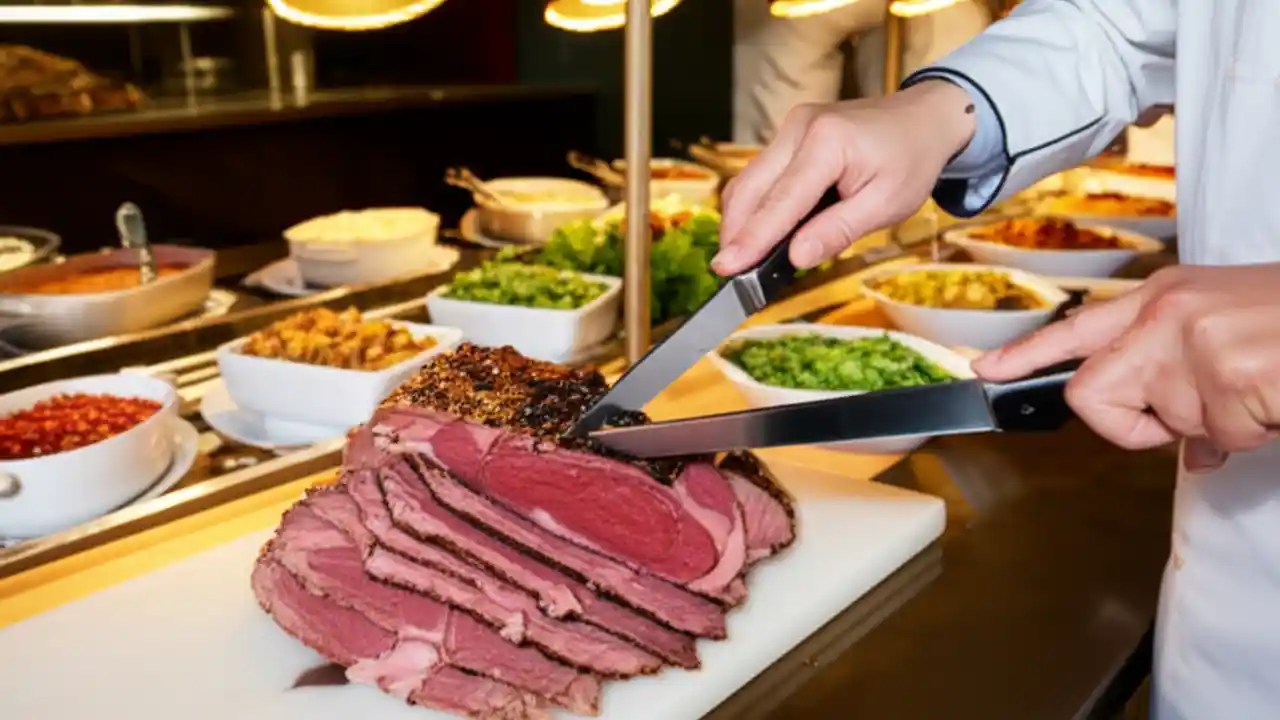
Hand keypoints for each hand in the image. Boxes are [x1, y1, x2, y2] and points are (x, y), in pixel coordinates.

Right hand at [712, 80, 976, 274]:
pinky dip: (757, 206)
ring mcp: (791, 128)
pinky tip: (760, 233)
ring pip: (749, 181)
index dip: (752, 239)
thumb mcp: (886, 204)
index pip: (780, 201)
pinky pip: (762, 174)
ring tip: (741, 257)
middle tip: (727, 271)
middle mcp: (800, 128)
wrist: (924, 118)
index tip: (726, 268)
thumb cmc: (911, 160)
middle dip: (736, 232)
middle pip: (750, 187)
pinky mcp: (790, 136)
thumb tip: (796, 257)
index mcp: (828, 142)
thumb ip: (838, 230)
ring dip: (742, 221)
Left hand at [973, 265, 1279, 470]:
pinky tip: (1274, 396)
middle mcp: (1163, 315)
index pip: (1076, 329)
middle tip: (1192, 418)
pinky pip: (1218, 439)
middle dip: (1132, 425)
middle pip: (1092, 394)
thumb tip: (1189, 450)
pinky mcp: (1223, 374)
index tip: (986, 372)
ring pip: (1170, 427)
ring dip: (1222, 426)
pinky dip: (1254, 432)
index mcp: (1162, 299)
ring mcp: (1189, 343)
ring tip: (1261, 388)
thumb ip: (1187, 380)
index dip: (1026, 356)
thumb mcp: (1229, 335)